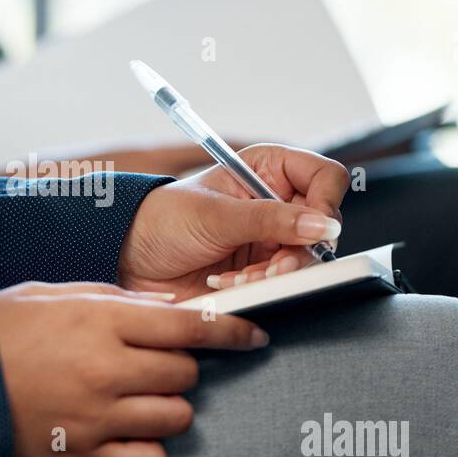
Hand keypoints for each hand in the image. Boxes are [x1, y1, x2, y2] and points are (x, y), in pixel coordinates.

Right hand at [0, 282, 268, 456]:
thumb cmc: (0, 328)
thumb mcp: (57, 293)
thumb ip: (118, 299)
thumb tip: (170, 308)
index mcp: (102, 322)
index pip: (191, 326)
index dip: (231, 330)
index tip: (253, 336)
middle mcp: (107, 371)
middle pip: (186, 375)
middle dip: (179, 367)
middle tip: (152, 364)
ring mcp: (96, 418)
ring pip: (175, 418)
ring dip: (166, 407)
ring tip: (136, 399)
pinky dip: (148, 450)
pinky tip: (127, 435)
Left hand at [118, 144, 348, 298]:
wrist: (130, 259)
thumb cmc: (162, 221)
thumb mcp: (215, 216)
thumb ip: (270, 219)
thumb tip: (323, 226)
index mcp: (269, 170)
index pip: (325, 177)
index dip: (327, 203)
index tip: (315, 229)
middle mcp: (277, 201)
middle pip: (324, 225)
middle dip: (298, 251)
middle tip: (271, 266)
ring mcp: (271, 237)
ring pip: (307, 259)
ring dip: (277, 273)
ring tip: (239, 277)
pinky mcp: (262, 269)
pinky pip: (284, 282)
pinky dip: (263, 287)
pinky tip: (230, 283)